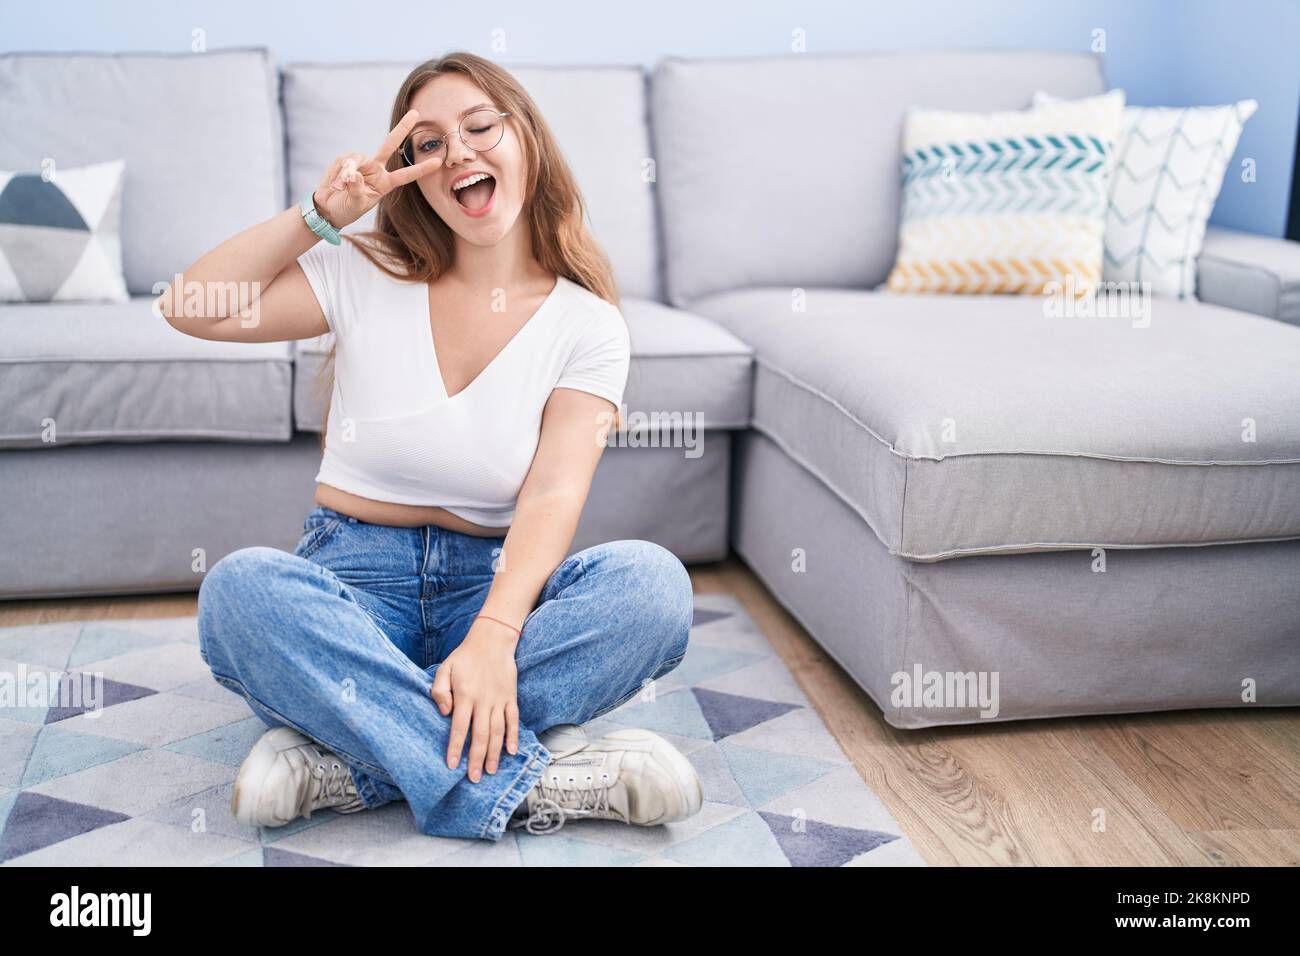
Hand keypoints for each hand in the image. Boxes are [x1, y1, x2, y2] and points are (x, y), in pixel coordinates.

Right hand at [311, 108, 442, 230]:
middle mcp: (376, 169)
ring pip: (356, 159)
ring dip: (346, 173)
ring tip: (339, 187)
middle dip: (402, 128)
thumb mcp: (355, 205)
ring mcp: (361, 162)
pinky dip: (337, 173)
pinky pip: (343, 162)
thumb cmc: (346, 209)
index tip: (438, 162)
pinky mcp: (346, 159)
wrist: (329, 208)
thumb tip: (355, 174)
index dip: (421, 169)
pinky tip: (334, 184)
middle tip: (415, 112)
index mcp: (385, 183)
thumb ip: (357, 191)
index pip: (406, 175)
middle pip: (390, 144)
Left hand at [431, 617, 520, 781]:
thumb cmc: (465, 656)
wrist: (492, 640)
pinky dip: (513, 736)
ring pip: (498, 731)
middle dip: (477, 758)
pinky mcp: (511, 697)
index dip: (456, 747)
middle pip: (481, 735)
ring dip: (495, 753)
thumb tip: (444, 712)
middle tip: (474, 778)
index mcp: (465, 695)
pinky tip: (511, 751)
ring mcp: (499, 700)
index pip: (459, 727)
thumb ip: (439, 690)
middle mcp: (483, 700)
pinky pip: (513, 720)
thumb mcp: (445, 668)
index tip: (452, 765)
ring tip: (491, 771)